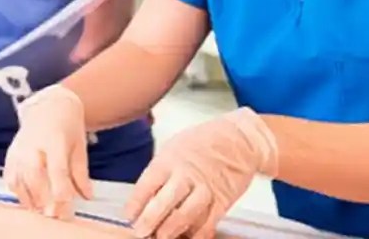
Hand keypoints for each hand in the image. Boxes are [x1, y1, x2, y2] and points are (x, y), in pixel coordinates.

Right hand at [2, 84, 93, 219]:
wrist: (48, 106)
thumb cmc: (67, 127)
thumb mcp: (79, 147)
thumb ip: (81, 173)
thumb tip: (87, 196)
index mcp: (54, 140)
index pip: (57, 168)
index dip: (61, 190)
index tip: (67, 205)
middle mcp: (33, 144)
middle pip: (35, 175)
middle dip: (43, 197)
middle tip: (54, 213)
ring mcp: (19, 149)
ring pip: (19, 178)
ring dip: (30, 198)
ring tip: (41, 209)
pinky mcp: (11, 154)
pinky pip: (10, 177)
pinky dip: (18, 191)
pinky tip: (29, 199)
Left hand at [124, 108, 277, 238]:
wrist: (240, 139)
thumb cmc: (204, 141)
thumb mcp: (175, 147)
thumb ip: (160, 171)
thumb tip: (143, 196)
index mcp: (170, 159)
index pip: (147, 184)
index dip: (136, 203)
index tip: (128, 216)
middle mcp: (187, 174)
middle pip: (164, 202)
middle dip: (149, 220)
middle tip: (140, 232)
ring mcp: (206, 188)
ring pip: (185, 214)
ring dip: (171, 230)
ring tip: (161, 237)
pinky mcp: (223, 200)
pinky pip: (208, 222)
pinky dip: (197, 234)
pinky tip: (188, 238)